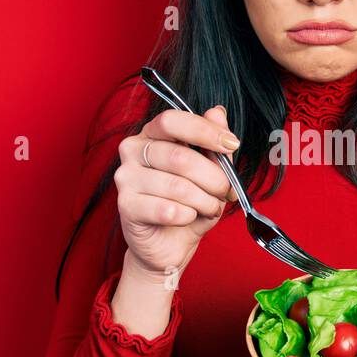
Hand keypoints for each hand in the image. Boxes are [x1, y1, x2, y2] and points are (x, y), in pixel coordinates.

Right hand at [114, 103, 240, 282]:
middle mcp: (132, 150)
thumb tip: (218, 112)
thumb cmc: (188, 204)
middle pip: (180, 156)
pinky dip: (188, 216)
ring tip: (209, 208)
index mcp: (151, 134)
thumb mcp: (209, 173)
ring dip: (204, 201)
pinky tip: (187, 218)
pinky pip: (168, 209)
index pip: (173, 120)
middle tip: (226, 191)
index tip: (232, 144)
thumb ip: (212, 144)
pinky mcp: (125, 205)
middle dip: (214, 178)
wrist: (169, 244)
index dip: (205, 131)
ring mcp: (125, 177)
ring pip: (178, 186)